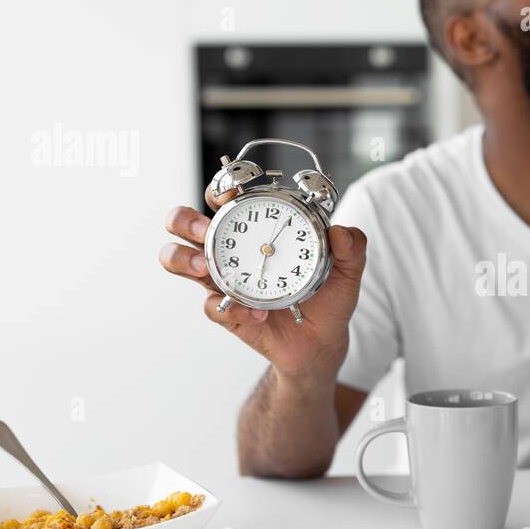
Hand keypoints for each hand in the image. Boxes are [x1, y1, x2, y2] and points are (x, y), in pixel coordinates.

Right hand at [159, 203, 366, 380]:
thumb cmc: (327, 298)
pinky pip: (212, 307)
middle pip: (183, 223)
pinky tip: (257, 313)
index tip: (231, 191)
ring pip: (177, 260)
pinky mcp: (227, 313)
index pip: (223, 198)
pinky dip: (232, 308)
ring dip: (182, 259)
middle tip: (205, 230)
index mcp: (254, 229)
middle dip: (184, 220)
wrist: (323, 341)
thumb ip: (352, 247)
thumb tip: (342, 233)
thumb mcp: (346, 270)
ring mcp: (222, 281)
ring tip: (205, 269)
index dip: (219, 188)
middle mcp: (230, 250)